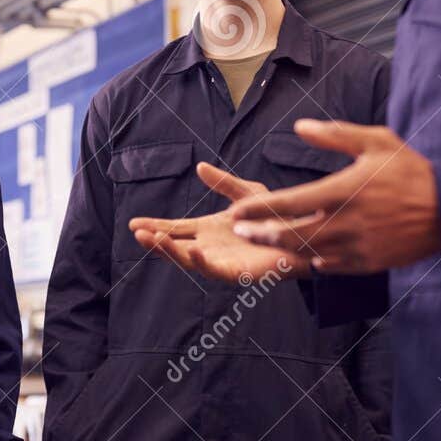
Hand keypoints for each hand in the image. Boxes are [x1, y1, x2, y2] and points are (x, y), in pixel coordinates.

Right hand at [129, 162, 310, 284]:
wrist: (306, 235)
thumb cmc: (279, 218)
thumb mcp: (248, 193)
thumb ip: (224, 183)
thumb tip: (200, 167)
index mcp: (209, 230)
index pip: (175, 228)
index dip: (155, 226)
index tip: (133, 223)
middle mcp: (211, 247)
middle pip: (175, 245)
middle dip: (155, 240)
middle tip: (137, 232)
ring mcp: (222, 261)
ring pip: (188, 260)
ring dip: (169, 251)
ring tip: (151, 240)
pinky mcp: (238, 273)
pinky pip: (215, 270)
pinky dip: (202, 262)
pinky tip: (192, 251)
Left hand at [228, 120, 440, 272]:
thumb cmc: (412, 170)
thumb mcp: (376, 141)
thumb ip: (335, 136)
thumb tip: (299, 126)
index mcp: (342, 190)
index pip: (288, 202)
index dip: (258, 208)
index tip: (236, 210)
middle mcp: (345, 222)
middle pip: (290, 234)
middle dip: (260, 233)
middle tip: (238, 231)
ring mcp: (356, 246)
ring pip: (306, 253)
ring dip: (281, 249)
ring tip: (262, 243)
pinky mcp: (368, 262)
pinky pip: (332, 267)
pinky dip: (314, 262)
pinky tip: (303, 256)